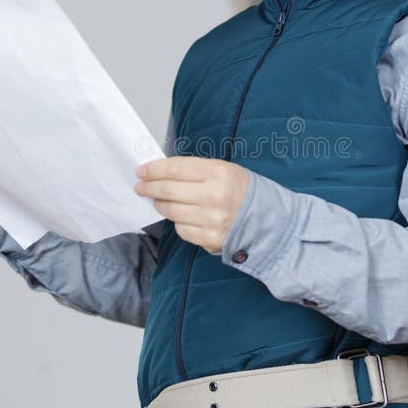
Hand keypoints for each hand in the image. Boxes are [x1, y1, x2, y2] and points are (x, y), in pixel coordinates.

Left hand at [135, 156, 249, 253]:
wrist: (266, 218)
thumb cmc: (241, 191)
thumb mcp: (224, 169)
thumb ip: (194, 170)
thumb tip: (162, 172)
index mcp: (218, 173)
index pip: (175, 169)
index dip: (154, 170)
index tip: (142, 171)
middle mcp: (214, 196)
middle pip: (168, 190)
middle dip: (149, 187)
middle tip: (141, 186)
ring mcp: (211, 219)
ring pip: (171, 211)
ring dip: (160, 204)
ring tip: (158, 200)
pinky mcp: (209, 238)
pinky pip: (181, 229)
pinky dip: (177, 221)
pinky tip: (180, 216)